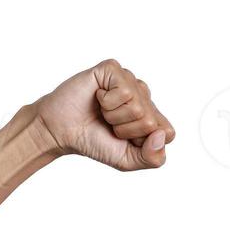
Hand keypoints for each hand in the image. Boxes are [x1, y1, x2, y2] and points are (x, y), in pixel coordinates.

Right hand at [31, 58, 175, 169]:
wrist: (61, 131)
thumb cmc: (93, 141)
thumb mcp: (128, 160)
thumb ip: (152, 158)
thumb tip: (160, 134)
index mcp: (151, 116)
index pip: (168, 133)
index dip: (143, 142)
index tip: (123, 139)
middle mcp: (143, 96)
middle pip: (151, 121)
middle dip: (126, 130)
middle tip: (108, 124)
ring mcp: (129, 80)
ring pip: (138, 107)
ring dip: (114, 116)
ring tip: (102, 112)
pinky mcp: (113, 69)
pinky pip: (124, 91)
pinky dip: (107, 102)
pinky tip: (97, 98)